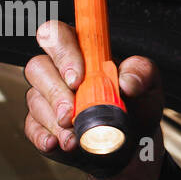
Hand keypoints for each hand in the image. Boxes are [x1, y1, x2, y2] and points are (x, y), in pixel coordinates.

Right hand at [23, 20, 164, 179]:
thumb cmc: (136, 107)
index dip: (62, 52)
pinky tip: (60, 145)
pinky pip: (31, 128)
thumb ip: (142, 74)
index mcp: (81, 52)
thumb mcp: (149, 88)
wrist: (131, 144)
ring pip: (35, 100)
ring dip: (55, 121)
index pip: (57, 34)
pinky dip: (44, 137)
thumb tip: (127, 81)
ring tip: (77, 138)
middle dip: (55, 93)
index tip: (77, 79)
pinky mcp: (40, 124)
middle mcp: (58, 71)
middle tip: (72, 114)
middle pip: (38, 67)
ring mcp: (46, 98)